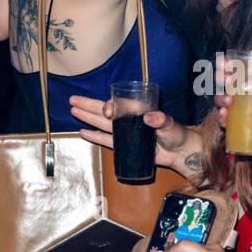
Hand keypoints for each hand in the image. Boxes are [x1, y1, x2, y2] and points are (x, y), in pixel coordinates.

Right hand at [70, 95, 196, 170]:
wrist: (179, 152)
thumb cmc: (176, 134)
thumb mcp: (170, 125)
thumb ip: (161, 120)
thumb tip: (150, 117)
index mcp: (137, 110)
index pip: (118, 105)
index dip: (108, 106)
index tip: (105, 110)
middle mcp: (127, 119)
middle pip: (104, 111)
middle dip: (88, 105)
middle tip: (72, 99)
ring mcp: (124, 132)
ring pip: (102, 124)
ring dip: (88, 117)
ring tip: (73, 110)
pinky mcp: (124, 145)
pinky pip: (106, 140)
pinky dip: (95, 136)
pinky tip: (83, 132)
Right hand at [215, 67, 251, 150]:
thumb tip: (246, 85)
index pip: (239, 67)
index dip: (227, 63)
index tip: (222, 65)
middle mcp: (249, 91)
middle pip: (227, 82)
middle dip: (221, 79)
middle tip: (225, 82)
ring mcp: (246, 108)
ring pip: (224, 99)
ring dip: (220, 97)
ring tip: (228, 101)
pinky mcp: (244, 124)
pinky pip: (227, 120)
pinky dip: (221, 117)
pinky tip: (224, 116)